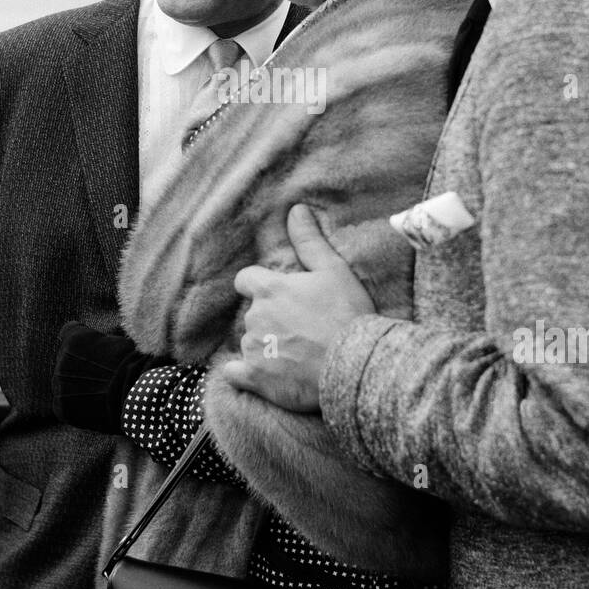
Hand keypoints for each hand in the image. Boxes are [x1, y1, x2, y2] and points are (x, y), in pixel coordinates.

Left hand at [227, 204, 375, 411]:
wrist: (354, 364)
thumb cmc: (346, 313)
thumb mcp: (333, 270)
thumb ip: (309, 241)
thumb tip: (295, 209)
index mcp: (268, 289)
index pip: (246, 280)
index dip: (260, 286)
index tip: (280, 295)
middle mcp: (254, 317)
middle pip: (251, 313)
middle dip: (270, 318)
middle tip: (300, 327)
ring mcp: (252, 349)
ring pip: (249, 342)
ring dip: (264, 346)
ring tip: (296, 354)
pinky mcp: (255, 378)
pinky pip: (234, 374)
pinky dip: (244, 374)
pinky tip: (264, 374)